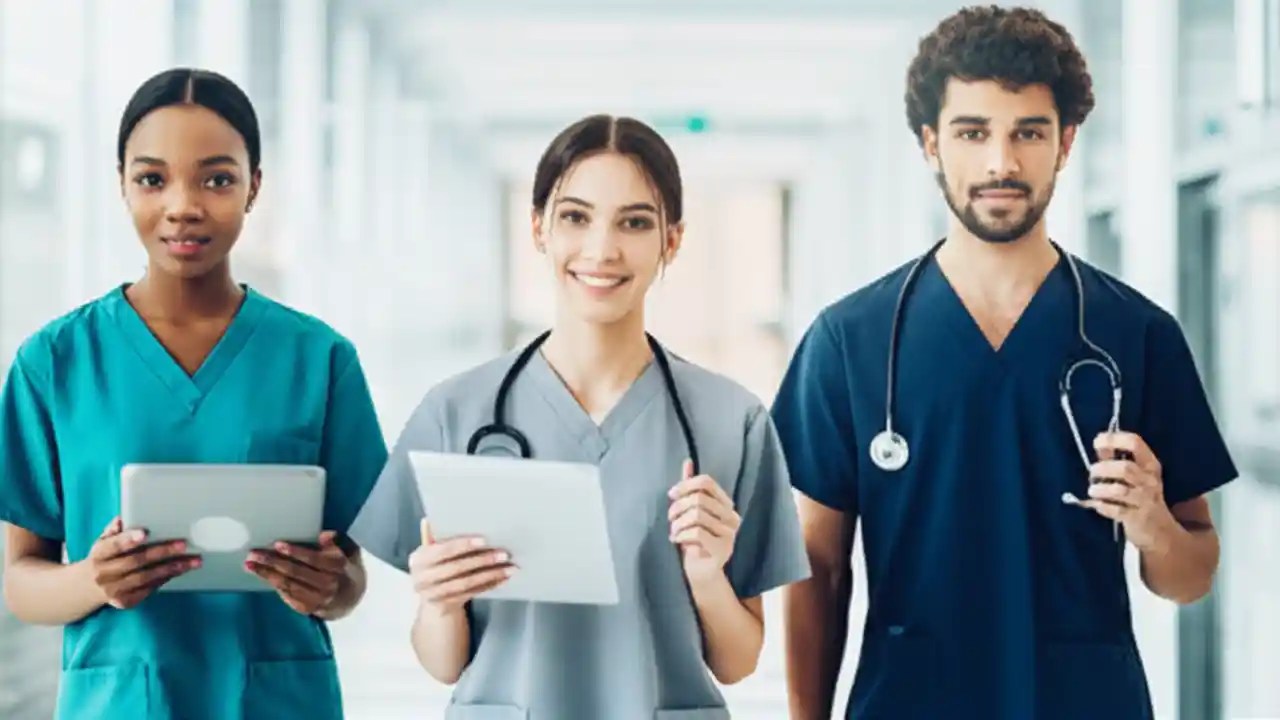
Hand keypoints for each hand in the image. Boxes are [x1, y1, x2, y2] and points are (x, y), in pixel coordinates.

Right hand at [85, 516, 201, 608]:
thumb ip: (115, 530)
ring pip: (146, 578)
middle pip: (135, 562)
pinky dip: (166, 578)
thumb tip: (123, 518)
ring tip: (192, 561)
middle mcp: (103, 574)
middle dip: (161, 552)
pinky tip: (180, 570)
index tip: (145, 533)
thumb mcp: (103, 541)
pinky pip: (149, 589)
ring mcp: (113, 590)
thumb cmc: (104, 557)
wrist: (88, 587)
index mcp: (98, 554)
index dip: (128, 540)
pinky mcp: (125, 601)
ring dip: (171, 568)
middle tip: (183, 545)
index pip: (112, 546)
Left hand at [245, 531, 347, 615]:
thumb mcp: (341, 554)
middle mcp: (327, 585)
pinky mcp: (307, 608)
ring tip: (250, 565)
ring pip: (287, 585)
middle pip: (295, 572)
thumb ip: (332, 544)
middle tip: (253, 554)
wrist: (349, 599)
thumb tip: (325, 534)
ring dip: (267, 574)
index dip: (294, 552)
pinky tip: (262, 575)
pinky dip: (274, 584)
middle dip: (272, 562)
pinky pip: (287, 595)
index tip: (277, 545)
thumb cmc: (340, 570)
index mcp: (336, 568)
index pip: (312, 559)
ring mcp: (317, 599)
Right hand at [409, 520, 514, 616]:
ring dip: (490, 575)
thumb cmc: (436, 565)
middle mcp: (422, 578)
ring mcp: (433, 595)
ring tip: (509, 568)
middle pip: (456, 568)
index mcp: (418, 559)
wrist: (432, 599)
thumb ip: (441, 538)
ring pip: (466, 584)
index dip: (463, 545)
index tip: (484, 540)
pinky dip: (489, 586)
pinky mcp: (446, 606)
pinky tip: (503, 579)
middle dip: (482, 560)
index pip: (442, 550)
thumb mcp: (434, 551)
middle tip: (504, 554)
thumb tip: (454, 519)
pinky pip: (471, 594)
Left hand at [668, 460, 740, 584]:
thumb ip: (691, 489)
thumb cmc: (695, 540)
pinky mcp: (723, 550)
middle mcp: (732, 517)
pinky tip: (677, 540)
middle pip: (699, 499)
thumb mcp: (691, 512)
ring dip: (677, 523)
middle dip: (677, 507)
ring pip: (696, 515)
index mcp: (726, 504)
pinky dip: (681, 535)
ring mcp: (730, 534)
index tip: (671, 495)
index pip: (707, 482)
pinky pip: (696, 533)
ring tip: (673, 532)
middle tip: (670, 518)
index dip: (686, 485)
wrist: (702, 571)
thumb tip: (688, 462)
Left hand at [1077, 432, 1178, 550]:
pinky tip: (1097, 504)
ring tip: (1093, 491)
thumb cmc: (1140, 496)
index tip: (1097, 441)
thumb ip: (1114, 458)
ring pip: (1119, 490)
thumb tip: (1099, 442)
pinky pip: (1116, 510)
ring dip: (1100, 489)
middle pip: (1125, 468)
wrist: (1159, 530)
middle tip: (1092, 474)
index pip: (1135, 443)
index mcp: (1150, 464)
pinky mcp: (1137, 518)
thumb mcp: (1133, 474)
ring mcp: (1146, 500)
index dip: (1114, 439)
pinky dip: (1102, 506)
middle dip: (1103, 468)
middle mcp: (1150, 480)